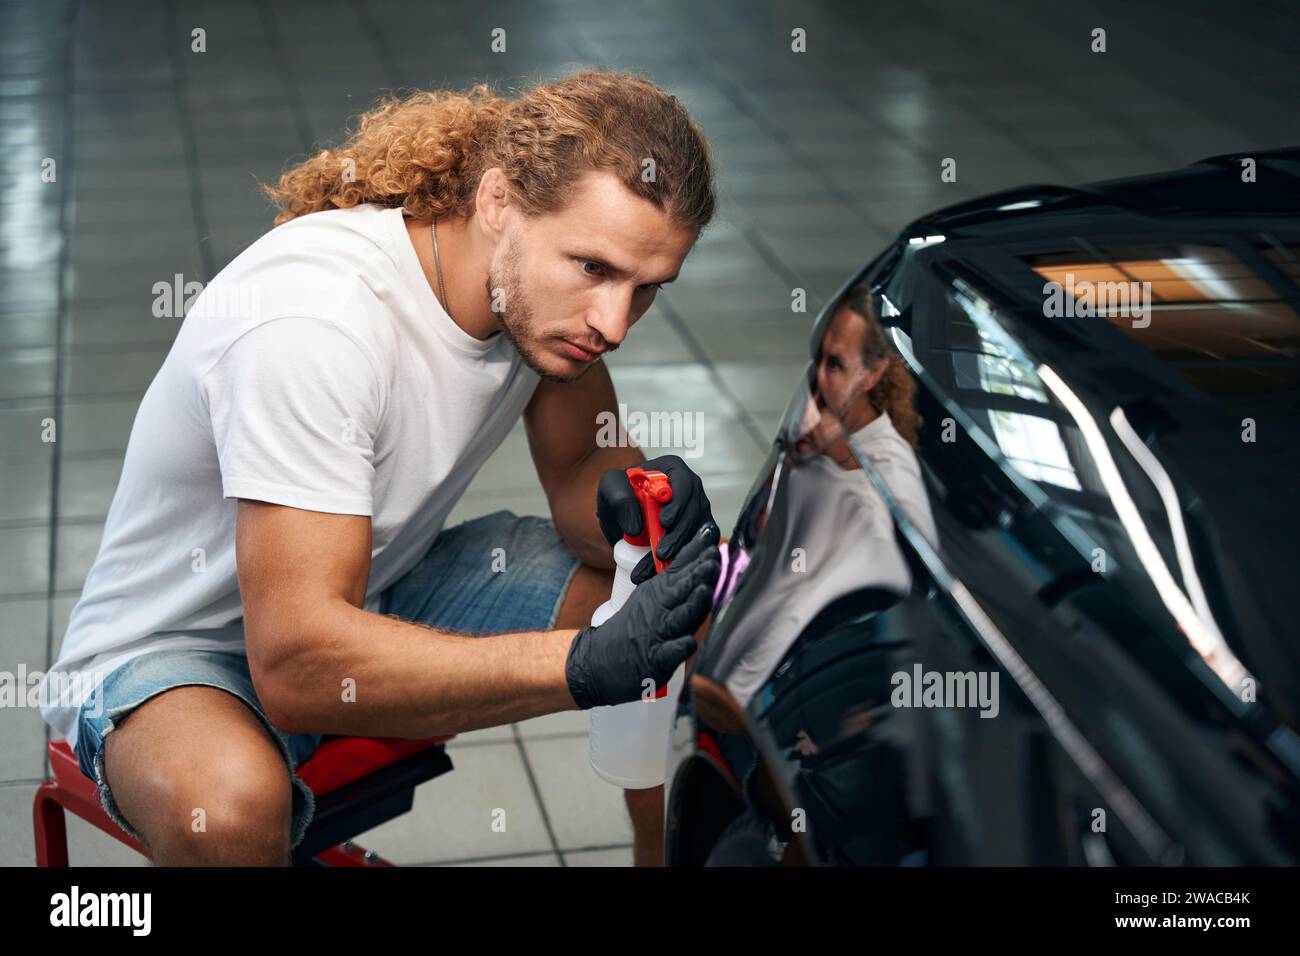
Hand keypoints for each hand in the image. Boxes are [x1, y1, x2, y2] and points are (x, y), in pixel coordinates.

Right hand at [565, 523, 720, 708]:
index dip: (696, 553)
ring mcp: (656, 635)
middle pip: (680, 589)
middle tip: (713, 557)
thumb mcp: (652, 594)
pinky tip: (688, 642)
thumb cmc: (635, 625)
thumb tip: (703, 550)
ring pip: (678, 618)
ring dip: (691, 604)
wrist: (599, 660)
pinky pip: (668, 654)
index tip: (709, 534)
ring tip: (704, 590)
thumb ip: (678, 575)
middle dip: (697, 573)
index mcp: (658, 592)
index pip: (680, 568)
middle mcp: (658, 610)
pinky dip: (678, 648)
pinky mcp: (655, 661)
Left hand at [596, 454, 716, 583]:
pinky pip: (698, 549)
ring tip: (654, 568)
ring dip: (679, 552)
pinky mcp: (700, 534)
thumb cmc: (619, 494)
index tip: (664, 522)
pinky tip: (659, 573)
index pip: (685, 484)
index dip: (678, 503)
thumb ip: (618, 499)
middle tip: (660, 553)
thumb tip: (635, 526)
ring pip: (700, 533)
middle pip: (696, 512)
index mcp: (673, 470)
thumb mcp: (610, 488)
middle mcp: (692, 490)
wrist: (624, 515)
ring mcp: (699, 512)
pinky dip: (680, 562)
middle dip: (679, 535)